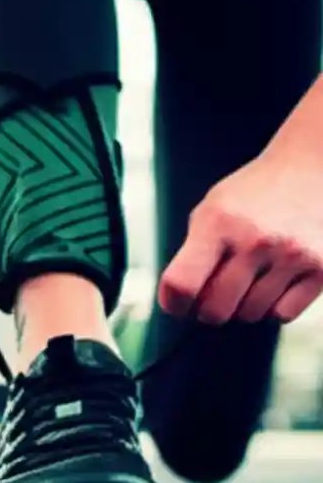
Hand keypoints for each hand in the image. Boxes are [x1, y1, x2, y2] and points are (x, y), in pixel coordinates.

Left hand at [159, 155, 322, 323]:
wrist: (311, 168)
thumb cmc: (253, 194)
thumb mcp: (211, 210)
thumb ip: (193, 252)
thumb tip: (178, 301)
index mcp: (218, 222)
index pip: (183, 283)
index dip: (174, 304)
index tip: (177, 306)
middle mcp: (255, 240)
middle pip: (216, 309)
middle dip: (207, 311)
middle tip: (212, 299)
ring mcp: (291, 255)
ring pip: (250, 314)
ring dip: (242, 307)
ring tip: (246, 283)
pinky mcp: (322, 267)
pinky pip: (283, 314)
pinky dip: (274, 308)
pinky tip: (273, 284)